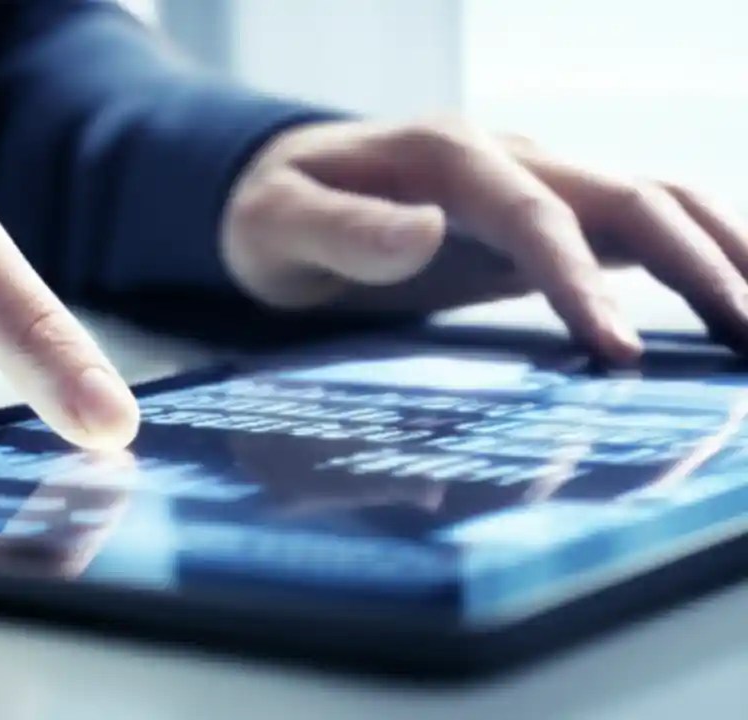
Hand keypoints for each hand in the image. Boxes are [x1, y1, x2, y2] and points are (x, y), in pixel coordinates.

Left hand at [222, 118, 747, 360]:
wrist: (274, 187)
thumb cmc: (269, 214)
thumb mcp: (274, 225)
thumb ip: (339, 231)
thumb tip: (425, 231)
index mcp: (444, 156)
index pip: (533, 215)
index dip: (580, 281)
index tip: (617, 355)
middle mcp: (504, 155)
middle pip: (627, 195)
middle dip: (698, 264)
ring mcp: (531, 177)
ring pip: (653, 199)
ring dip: (723, 252)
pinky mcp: (540, 210)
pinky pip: (635, 224)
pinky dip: (695, 252)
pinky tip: (734, 299)